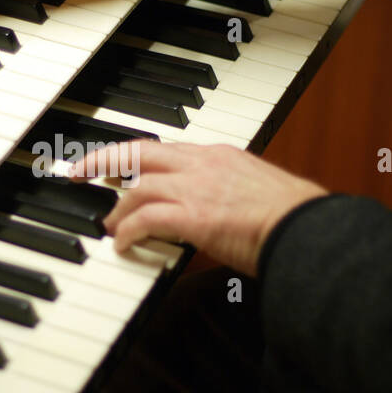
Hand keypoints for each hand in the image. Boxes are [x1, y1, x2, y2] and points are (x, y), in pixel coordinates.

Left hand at [70, 141, 327, 276]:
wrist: (310, 231)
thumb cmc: (293, 220)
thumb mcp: (257, 192)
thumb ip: (231, 193)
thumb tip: (219, 211)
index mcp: (220, 155)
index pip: (166, 148)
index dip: (136, 155)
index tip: (117, 162)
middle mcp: (204, 165)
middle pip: (139, 153)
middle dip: (105, 161)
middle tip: (81, 172)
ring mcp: (198, 190)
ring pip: (137, 188)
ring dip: (118, 209)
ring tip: (109, 226)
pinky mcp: (194, 217)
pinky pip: (146, 219)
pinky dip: (129, 231)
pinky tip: (123, 245)